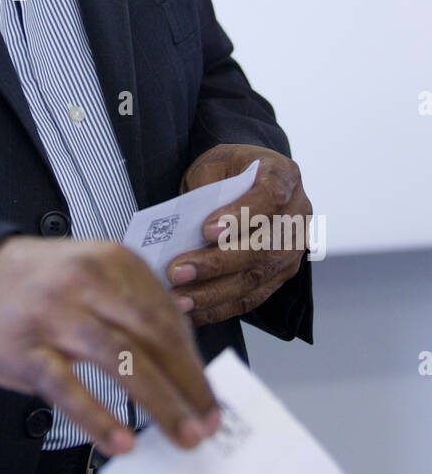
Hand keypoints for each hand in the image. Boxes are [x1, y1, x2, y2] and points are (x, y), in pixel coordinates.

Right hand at [0, 235, 221, 455]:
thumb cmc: (38, 283)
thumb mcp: (91, 272)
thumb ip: (132, 306)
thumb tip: (182, 363)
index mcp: (111, 261)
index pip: (167, 314)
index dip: (194, 359)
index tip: (209, 393)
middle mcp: (86, 283)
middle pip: (153, 335)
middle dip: (188, 383)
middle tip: (208, 420)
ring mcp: (54, 316)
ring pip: (121, 360)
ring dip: (160, 403)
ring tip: (182, 435)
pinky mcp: (25, 349)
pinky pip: (68, 389)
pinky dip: (99, 418)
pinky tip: (122, 441)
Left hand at [168, 144, 311, 326]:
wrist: (246, 178)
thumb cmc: (227, 170)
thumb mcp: (214, 163)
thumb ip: (205, 188)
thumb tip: (185, 229)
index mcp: (284, 176)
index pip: (270, 197)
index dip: (240, 216)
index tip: (206, 231)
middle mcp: (297, 214)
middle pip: (262, 246)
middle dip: (216, 263)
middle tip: (176, 271)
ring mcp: (293, 248)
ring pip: (256, 277)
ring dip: (214, 292)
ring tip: (178, 299)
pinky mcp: (281, 274)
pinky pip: (252, 296)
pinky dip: (220, 307)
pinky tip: (192, 310)